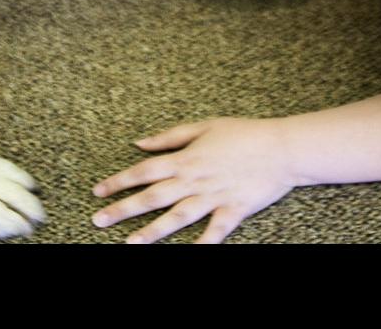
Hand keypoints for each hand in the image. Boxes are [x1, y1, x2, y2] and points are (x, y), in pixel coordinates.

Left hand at [92, 118, 297, 243]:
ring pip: (177, 217)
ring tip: (130, 243)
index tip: (98, 191)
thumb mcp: (204, 126)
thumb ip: (170, 137)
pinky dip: (202, 244)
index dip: (119, 181)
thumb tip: (140, 143)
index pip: (144, 171)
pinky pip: (215, 231)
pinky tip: (189, 254)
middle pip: (152, 197)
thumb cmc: (244, 133)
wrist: (282, 146)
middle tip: (99, 220)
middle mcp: (195, 180)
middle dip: (123, 209)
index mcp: (186, 159)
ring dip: (152, 231)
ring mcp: (213, 197)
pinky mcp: (233, 210)